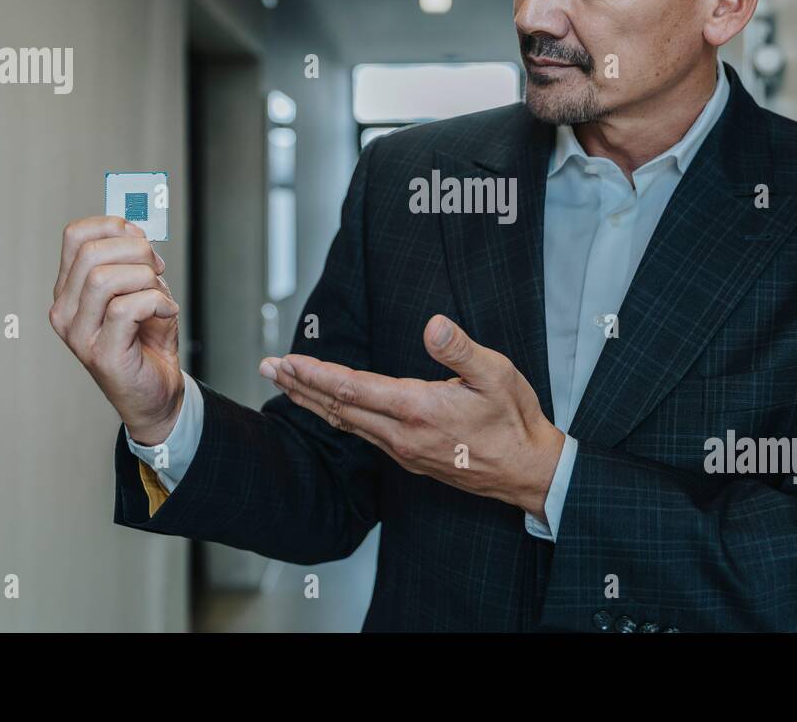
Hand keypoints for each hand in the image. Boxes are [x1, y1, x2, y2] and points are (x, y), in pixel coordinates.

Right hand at [49, 216, 182, 444]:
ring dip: (146, 278)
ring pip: (105, 278)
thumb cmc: (147, 338)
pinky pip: (127, 309)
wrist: (157, 392)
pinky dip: (157, 302)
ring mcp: (79, 335)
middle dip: (137, 251)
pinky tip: (166, 312)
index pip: (75, 235)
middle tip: (157, 270)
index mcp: (69, 289)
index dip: (114, 227)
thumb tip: (135, 232)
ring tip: (160, 294)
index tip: (141, 241)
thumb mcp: (140, 288)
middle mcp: (65, 311)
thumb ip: (132, 260)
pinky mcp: (102, 354)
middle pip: (91, 252)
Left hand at [261, 314, 564, 518]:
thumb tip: (433, 325)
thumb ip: (460, 349)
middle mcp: (402, 435)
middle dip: (299, 386)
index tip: (287, 360)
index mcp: (418, 409)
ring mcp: (403, 450)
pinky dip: (336, 416)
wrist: (528, 471)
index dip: (315, 373)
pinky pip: (361, 435)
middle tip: (268, 368)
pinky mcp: (410, 458)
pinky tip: (329, 409)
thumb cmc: (514, 419)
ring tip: (285, 385)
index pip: (352, 388)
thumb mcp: (497, 374)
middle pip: (338, 407)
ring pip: (346, 423)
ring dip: (312, 402)